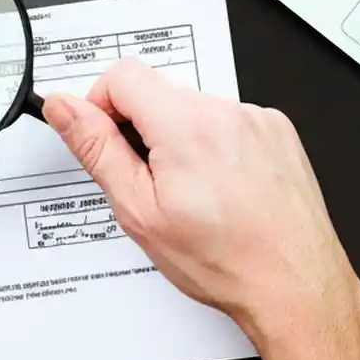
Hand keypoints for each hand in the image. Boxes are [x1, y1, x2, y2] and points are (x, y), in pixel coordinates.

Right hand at [43, 60, 359, 359]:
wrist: (294, 284)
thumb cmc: (225, 260)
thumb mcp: (139, 211)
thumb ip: (97, 149)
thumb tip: (65, 109)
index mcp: (186, 127)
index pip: (123, 75)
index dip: (101, 104)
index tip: (104, 135)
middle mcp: (226, 113)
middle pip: (159, 91)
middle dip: (143, 128)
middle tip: (150, 182)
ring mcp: (258, 119)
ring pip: (194, 108)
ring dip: (180, 138)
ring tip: (193, 192)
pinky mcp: (277, 130)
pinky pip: (229, 120)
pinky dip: (215, 144)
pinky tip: (222, 187)